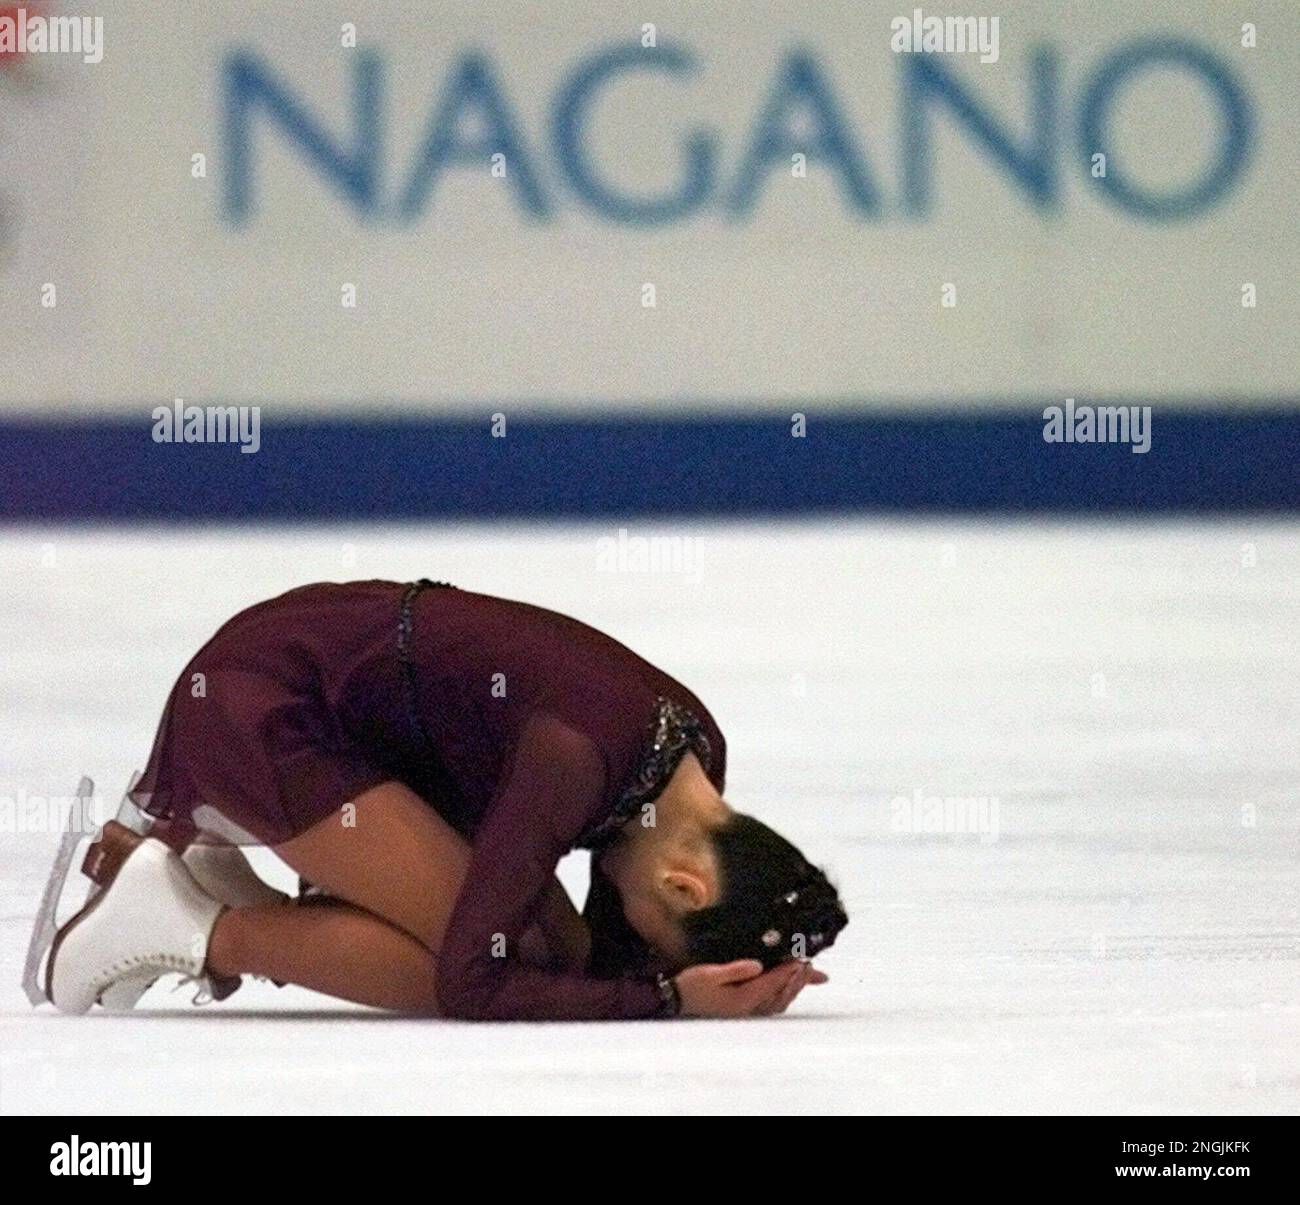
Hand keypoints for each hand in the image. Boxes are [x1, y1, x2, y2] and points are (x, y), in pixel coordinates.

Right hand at [674, 959, 826, 1017]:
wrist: (676, 1000)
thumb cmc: (691, 985)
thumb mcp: (710, 973)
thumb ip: (735, 970)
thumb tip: (758, 965)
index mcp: (741, 1000)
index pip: (771, 984)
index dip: (788, 971)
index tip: (800, 959)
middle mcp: (748, 1009)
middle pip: (780, 996)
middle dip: (797, 980)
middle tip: (810, 964)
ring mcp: (747, 1011)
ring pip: (779, 1002)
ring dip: (794, 988)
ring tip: (807, 973)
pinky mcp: (744, 1008)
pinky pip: (772, 1004)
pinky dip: (785, 994)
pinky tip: (790, 985)